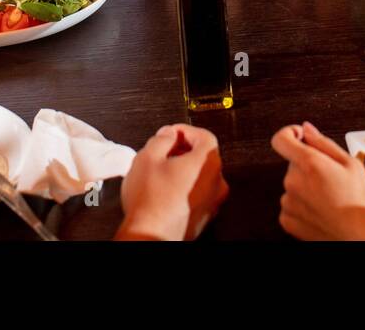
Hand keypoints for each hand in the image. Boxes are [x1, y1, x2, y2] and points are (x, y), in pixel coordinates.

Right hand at [116, 124, 228, 240]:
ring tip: (162, 172)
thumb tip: (168, 135)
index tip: (171, 133)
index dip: (185, 130)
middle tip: (164, 150)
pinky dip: (185, 188)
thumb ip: (162, 138)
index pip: (204, 136)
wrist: (150, 234)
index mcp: (208, 163)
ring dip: (184, 169)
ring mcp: (212, 201)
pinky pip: (198, 194)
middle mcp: (216, 182)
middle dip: (184, 149)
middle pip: (204, 156)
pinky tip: (165, 190)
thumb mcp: (148, 156)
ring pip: (201, 176)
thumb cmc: (151, 201)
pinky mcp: (204, 216)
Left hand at [270, 121, 364, 240]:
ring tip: (329, 198)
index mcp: (309, 163)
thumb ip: (323, 143)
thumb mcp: (351, 164)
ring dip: (306, 187)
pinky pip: (291, 204)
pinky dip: (303, 205)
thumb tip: (307, 129)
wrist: (359, 237)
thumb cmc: (359, 203)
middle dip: (308, 166)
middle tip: (331, 179)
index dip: (290, 134)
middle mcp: (293, 181)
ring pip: (294, 184)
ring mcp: (288, 202)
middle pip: (293, 164)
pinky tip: (321, 210)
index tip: (300, 138)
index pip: (281, 139)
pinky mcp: (287, 220)